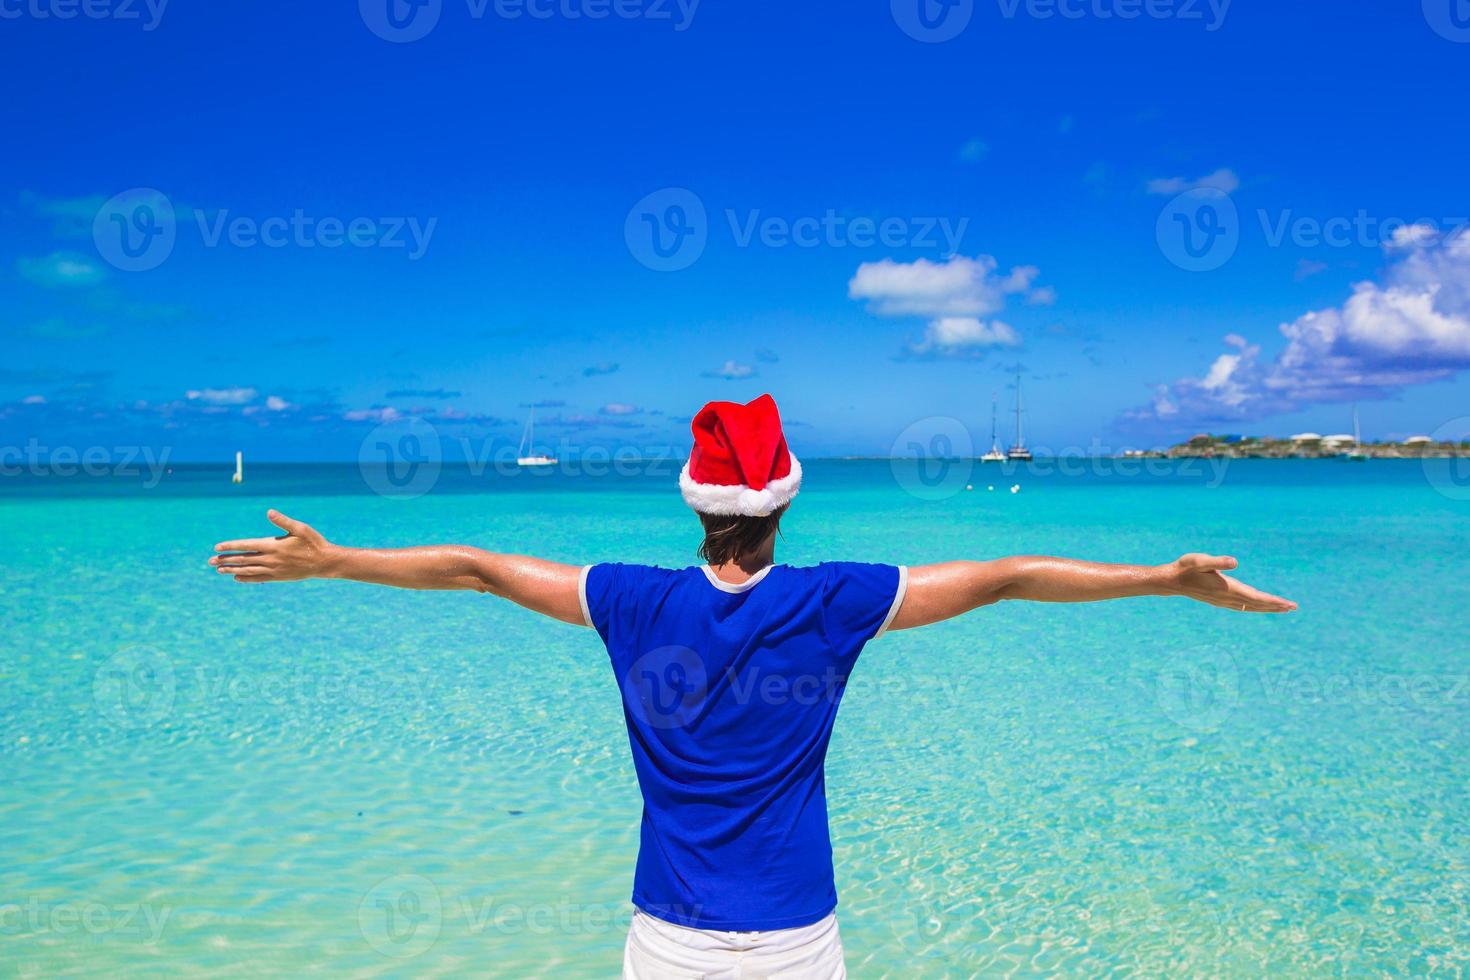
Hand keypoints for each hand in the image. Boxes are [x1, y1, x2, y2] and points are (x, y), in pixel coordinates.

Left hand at [210, 510, 335, 582]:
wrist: (324, 562)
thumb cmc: (313, 542)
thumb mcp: (300, 528)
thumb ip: (283, 521)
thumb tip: (269, 512)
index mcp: (274, 545)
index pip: (246, 546)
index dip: (231, 546)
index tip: (217, 547)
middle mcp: (271, 559)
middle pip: (243, 559)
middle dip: (225, 560)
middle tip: (210, 561)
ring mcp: (274, 570)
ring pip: (248, 570)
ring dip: (232, 570)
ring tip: (218, 570)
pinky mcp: (278, 577)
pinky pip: (258, 578)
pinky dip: (246, 578)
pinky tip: (237, 578)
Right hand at [1164, 554, 1296, 612]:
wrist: (1170, 581)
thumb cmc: (1185, 568)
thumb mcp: (1200, 560)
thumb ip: (1217, 561)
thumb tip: (1235, 562)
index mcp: (1227, 588)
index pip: (1256, 597)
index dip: (1274, 601)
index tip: (1289, 604)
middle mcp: (1227, 598)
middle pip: (1257, 604)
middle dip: (1275, 606)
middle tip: (1293, 607)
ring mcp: (1223, 601)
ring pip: (1250, 607)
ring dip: (1266, 608)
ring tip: (1281, 609)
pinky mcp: (1219, 600)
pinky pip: (1242, 607)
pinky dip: (1254, 608)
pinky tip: (1256, 607)